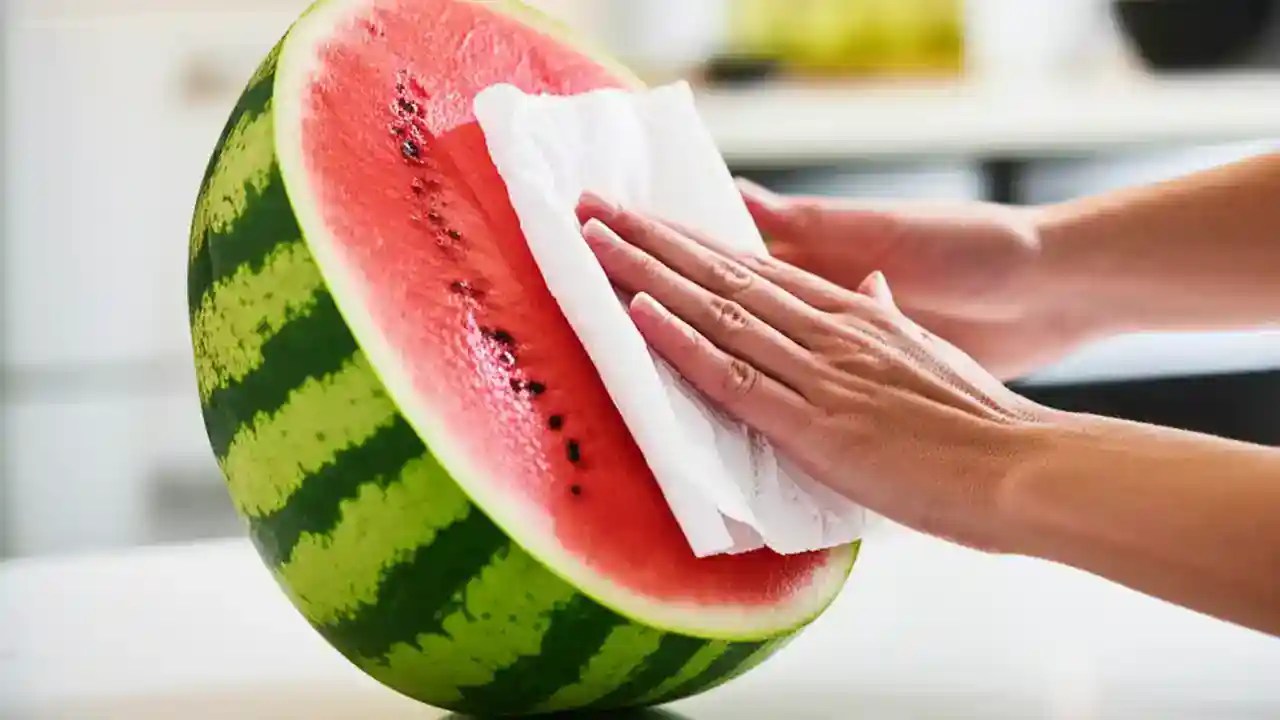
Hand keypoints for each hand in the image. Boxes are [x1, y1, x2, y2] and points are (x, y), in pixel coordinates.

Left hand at [577, 194, 1055, 550]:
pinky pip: (735, 375)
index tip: (646, 220)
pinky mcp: (815, 424)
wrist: (1024, 467)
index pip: (755, 268)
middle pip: (722, 274)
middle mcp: (828, 331)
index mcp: (853, 317)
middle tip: (592, 208)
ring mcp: (819, 373)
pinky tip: (639, 312)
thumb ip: (889, 318)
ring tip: (593, 241)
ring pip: (716, 311)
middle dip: (651, 240)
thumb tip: (867, 286)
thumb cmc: (978, 424)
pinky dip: (682, 342)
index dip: (694, 243)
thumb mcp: (929, 354)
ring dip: (647, 273)